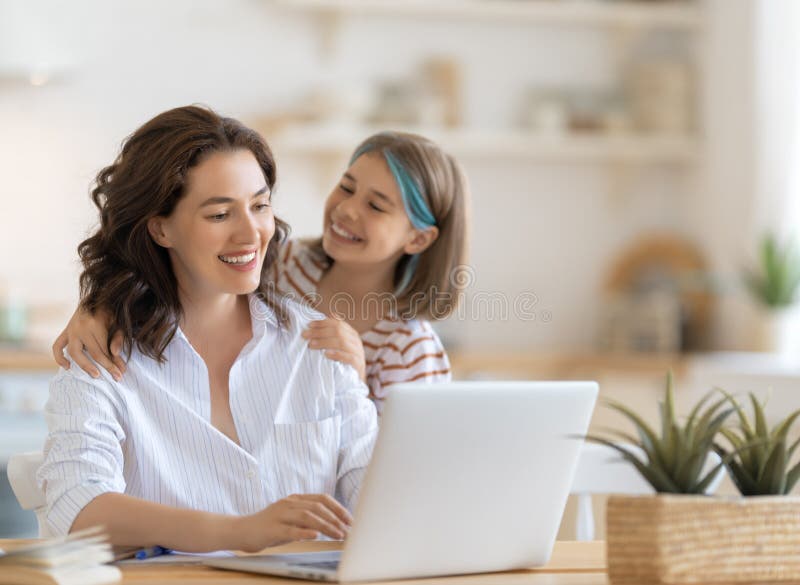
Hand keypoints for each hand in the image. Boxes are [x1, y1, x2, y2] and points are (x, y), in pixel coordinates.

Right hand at [52, 307, 125, 380]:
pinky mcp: (65, 331)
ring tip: (96, 375)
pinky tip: (67, 367)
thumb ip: (118, 338)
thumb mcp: (119, 322)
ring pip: (74, 352)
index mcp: (95, 324)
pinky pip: (57, 346)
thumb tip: (114, 354)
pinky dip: (59, 357)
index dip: (113, 363)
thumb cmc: (111, 311)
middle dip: (105, 367)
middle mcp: (80, 327)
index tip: (121, 373)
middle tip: (116, 378)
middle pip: (92, 353)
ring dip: (84, 365)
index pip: (104, 349)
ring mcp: (71, 329)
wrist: (97, 297)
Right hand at [234, 494, 352, 551]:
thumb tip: (333, 524)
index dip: (338, 508)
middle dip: (335, 519)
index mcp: (295, 499)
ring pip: (307, 517)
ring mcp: (279, 515)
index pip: (322, 498)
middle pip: (317, 507)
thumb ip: (308, 519)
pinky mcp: (271, 529)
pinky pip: (290, 530)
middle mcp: (289, 504)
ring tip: (338, 535)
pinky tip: (315, 536)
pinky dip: (304, 532)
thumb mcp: (291, 520)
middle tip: (347, 531)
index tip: (350, 520)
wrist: (241, 531)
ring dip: (326, 526)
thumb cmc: (269, 527)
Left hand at [302, 317, 365, 380]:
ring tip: (311, 345)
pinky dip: (337, 355)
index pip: (337, 323)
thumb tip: (331, 313)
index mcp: (352, 334)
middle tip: (305, 335)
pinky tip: (326, 354)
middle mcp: (356, 341)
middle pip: (338, 331)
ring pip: (342, 342)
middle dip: (319, 332)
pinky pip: (349, 357)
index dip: (322, 322)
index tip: (308, 325)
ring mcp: (359, 353)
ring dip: (324, 342)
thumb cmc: (343, 363)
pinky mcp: (358, 365)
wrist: (354, 383)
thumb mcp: (340, 346)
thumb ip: (336, 332)